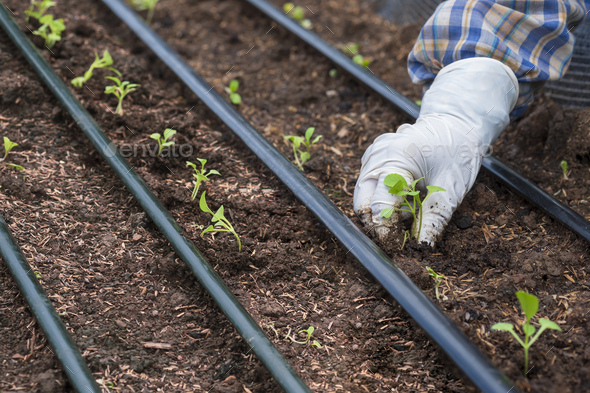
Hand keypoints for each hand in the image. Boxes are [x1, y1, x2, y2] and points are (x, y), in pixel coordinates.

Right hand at [354, 58, 517, 244]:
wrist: (457, 124)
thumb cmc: (457, 153)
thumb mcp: (451, 190)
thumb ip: (434, 219)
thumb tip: (421, 246)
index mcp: (396, 159)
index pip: (378, 203)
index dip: (384, 227)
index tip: (394, 243)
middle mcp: (377, 155)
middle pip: (362, 200)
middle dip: (376, 220)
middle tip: (396, 233)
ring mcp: (372, 154)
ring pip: (365, 194)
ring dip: (383, 208)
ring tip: (411, 207)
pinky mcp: (373, 156)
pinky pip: (371, 183)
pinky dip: (386, 195)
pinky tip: (407, 191)